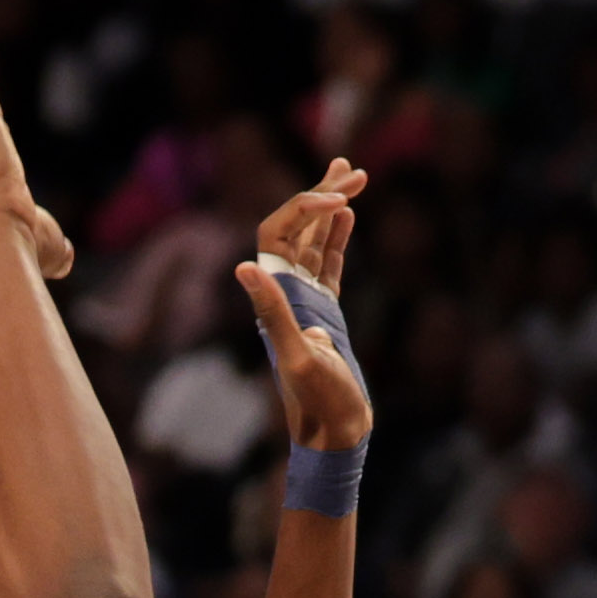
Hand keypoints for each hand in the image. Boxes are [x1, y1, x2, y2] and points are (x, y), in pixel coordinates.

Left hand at [238, 168, 373, 453]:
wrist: (335, 431)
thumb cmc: (320, 400)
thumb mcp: (298, 356)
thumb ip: (274, 312)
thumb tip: (244, 268)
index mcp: (276, 297)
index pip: (279, 234)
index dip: (304, 208)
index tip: (340, 199)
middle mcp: (285, 293)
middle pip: (295, 228)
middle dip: (320, 194)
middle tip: (350, 166)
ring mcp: (306, 300)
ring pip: (313, 241)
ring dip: (329, 207)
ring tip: (352, 176)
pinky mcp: (325, 312)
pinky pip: (327, 263)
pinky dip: (337, 236)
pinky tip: (349, 216)